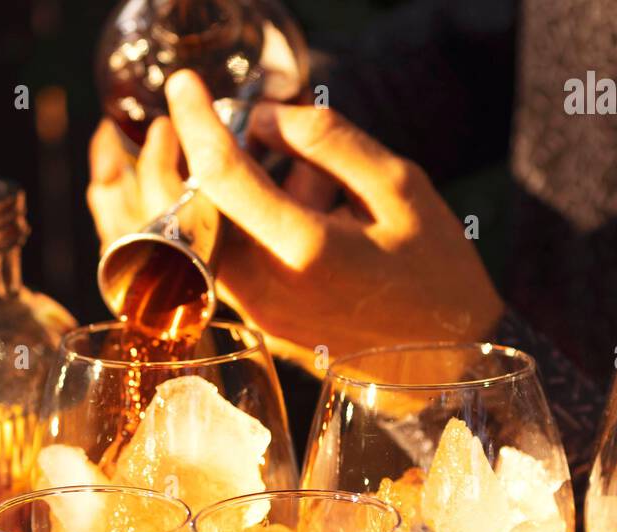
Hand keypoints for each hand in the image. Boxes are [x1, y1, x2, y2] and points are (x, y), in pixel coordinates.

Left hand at [87, 71, 503, 370]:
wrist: (448, 362)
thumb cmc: (435, 272)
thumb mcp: (399, 186)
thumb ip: (327, 141)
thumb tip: (260, 119)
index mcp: (305, 250)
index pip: (221, 175)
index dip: (195, 120)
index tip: (185, 84)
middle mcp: (268, 290)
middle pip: (182, 218)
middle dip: (169, 162)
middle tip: (181, 119)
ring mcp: (260, 314)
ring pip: (197, 243)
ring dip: (202, 195)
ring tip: (260, 163)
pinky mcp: (262, 325)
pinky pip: (220, 264)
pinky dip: (227, 225)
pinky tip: (280, 201)